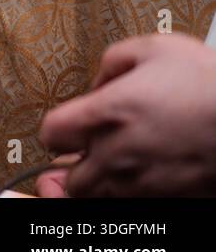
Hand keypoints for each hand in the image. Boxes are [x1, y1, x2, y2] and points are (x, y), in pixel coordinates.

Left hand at [38, 33, 215, 195]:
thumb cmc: (210, 83)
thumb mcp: (156, 48)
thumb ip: (112, 62)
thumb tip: (100, 83)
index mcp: (108, 113)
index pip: (51, 134)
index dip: (58, 128)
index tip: (70, 123)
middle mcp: (120, 154)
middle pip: (72, 178)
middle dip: (77, 164)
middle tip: (92, 148)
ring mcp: (145, 182)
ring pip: (102, 196)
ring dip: (103, 180)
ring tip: (120, 160)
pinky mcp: (170, 198)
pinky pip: (135, 203)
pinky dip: (132, 191)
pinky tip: (147, 170)